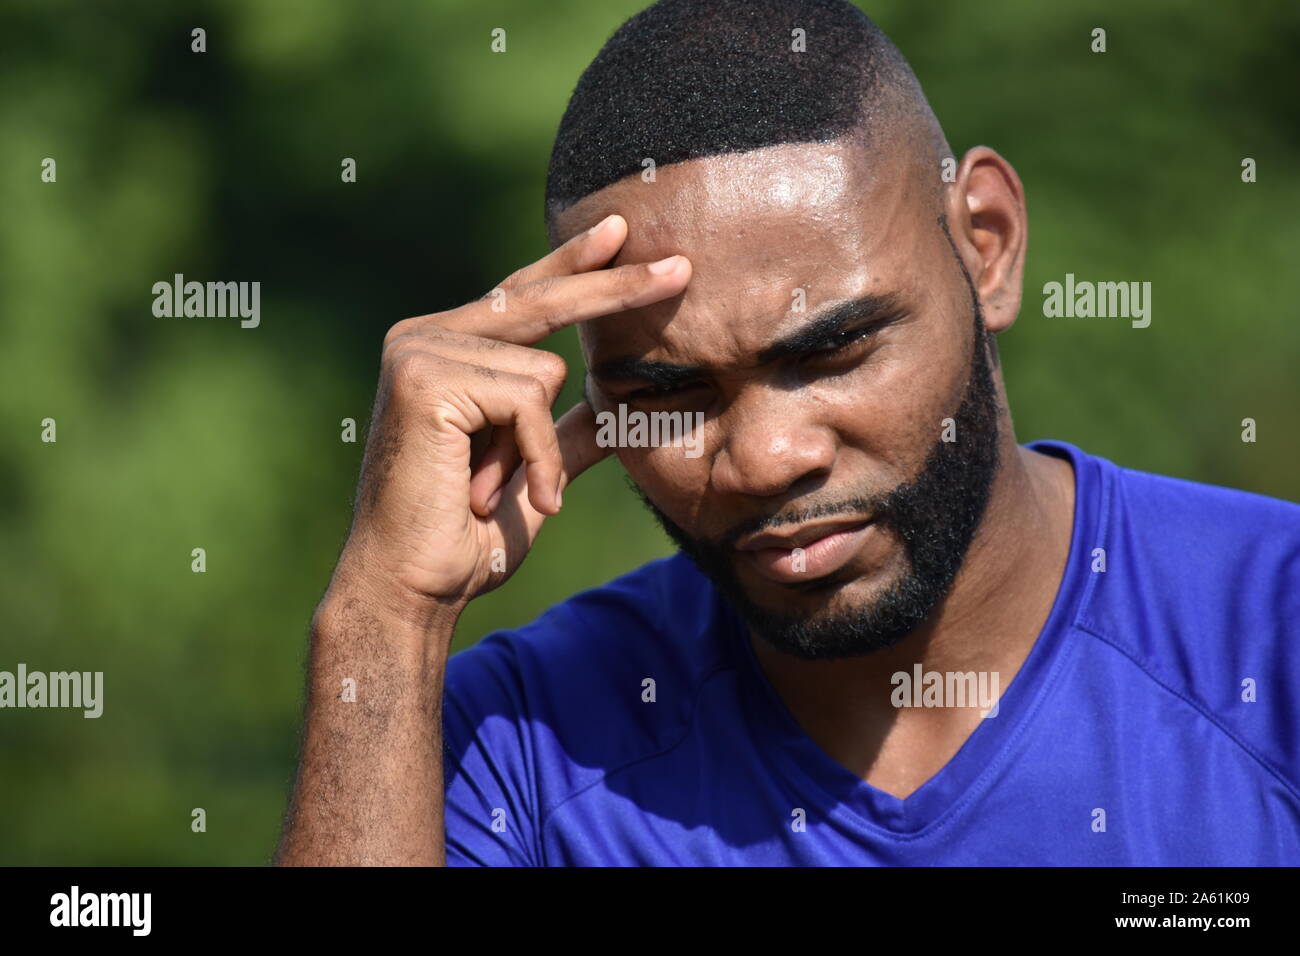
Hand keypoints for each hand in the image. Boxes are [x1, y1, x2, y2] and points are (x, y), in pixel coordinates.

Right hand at [328, 214, 691, 627]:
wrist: (409, 588)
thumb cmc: (463, 537)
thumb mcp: (531, 471)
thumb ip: (565, 431)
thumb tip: (613, 403)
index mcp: (440, 349)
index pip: (520, 295)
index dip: (572, 266)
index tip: (620, 232)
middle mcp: (422, 337)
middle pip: (539, 300)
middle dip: (616, 289)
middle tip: (684, 268)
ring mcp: (419, 351)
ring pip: (543, 370)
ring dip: (536, 445)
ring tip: (489, 490)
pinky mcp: (426, 378)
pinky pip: (528, 401)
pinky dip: (532, 456)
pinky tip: (492, 495)